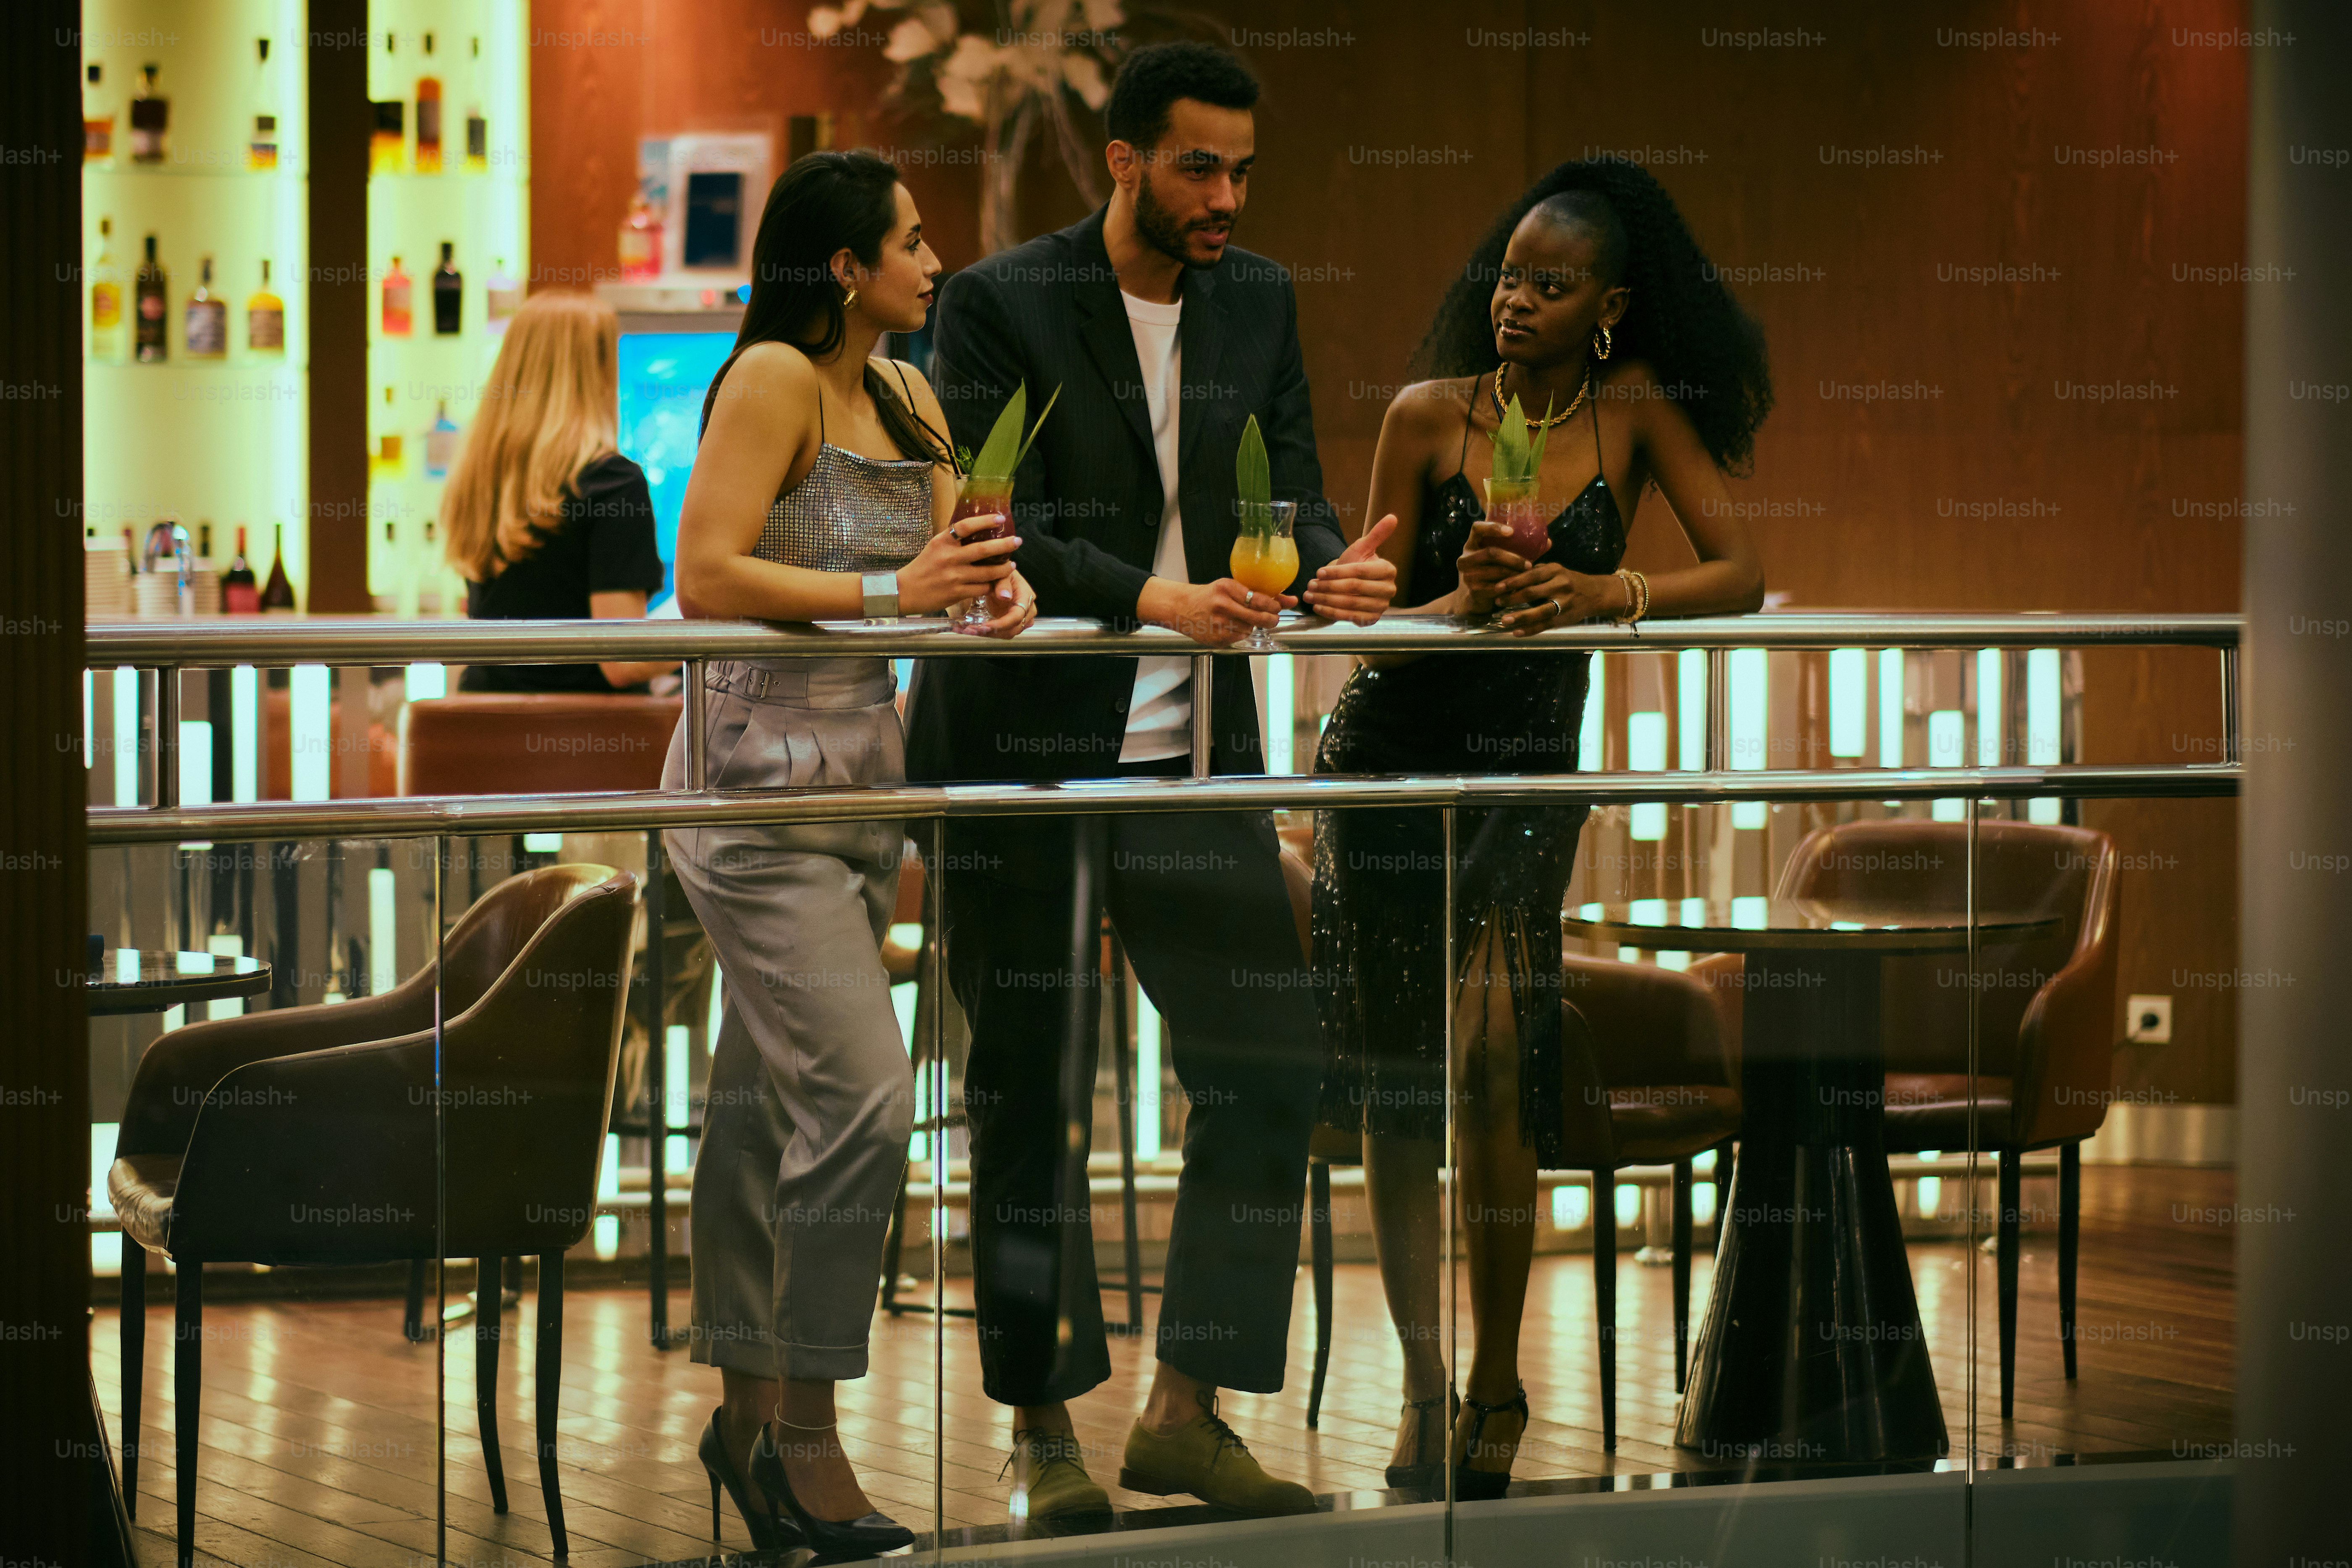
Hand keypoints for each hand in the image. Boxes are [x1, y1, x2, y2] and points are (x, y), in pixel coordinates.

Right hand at [896, 515, 1018, 615]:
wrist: (903, 591)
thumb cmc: (922, 567)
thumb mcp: (934, 547)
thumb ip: (953, 540)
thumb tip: (976, 530)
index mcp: (942, 541)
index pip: (966, 526)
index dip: (985, 521)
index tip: (1000, 518)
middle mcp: (949, 557)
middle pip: (982, 550)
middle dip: (1004, 545)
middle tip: (1017, 541)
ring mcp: (953, 576)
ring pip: (986, 572)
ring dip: (1003, 569)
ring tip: (1011, 565)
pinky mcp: (956, 593)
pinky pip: (981, 589)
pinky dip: (990, 585)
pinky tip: (996, 583)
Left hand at [963, 568, 1037, 639]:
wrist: (998, 576)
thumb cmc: (1001, 572)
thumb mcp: (1001, 573)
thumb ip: (1003, 583)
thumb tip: (1005, 596)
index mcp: (1026, 596)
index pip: (1017, 616)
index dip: (1002, 624)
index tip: (984, 626)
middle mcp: (1027, 610)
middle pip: (1012, 629)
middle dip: (992, 632)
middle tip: (972, 629)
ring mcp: (1020, 619)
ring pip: (1005, 634)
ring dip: (987, 634)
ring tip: (969, 630)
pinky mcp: (1011, 623)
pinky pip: (1000, 633)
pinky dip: (986, 632)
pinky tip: (971, 629)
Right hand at [1139, 576, 1289, 646]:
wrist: (1182, 608)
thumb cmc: (1209, 596)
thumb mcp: (1228, 587)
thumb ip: (1253, 593)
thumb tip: (1287, 600)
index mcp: (1226, 589)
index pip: (1258, 599)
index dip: (1273, 605)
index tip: (1279, 606)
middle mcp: (1222, 606)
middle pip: (1258, 618)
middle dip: (1271, 619)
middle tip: (1273, 619)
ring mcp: (1219, 624)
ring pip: (1249, 629)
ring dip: (1251, 626)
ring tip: (1241, 619)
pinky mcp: (1217, 639)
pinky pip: (1239, 638)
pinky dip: (1240, 633)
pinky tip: (1231, 626)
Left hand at [1300, 515, 1399, 624]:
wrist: (1354, 584)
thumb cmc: (1357, 563)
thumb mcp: (1363, 547)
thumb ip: (1377, 534)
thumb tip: (1393, 517)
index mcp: (1388, 570)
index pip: (1360, 572)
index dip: (1338, 572)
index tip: (1319, 572)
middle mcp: (1388, 590)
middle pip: (1354, 588)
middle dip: (1329, 587)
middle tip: (1310, 584)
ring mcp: (1381, 606)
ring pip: (1350, 603)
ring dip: (1327, 600)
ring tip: (1310, 595)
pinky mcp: (1371, 619)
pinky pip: (1350, 617)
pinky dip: (1332, 613)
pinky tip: (1318, 607)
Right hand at [1455, 519, 1528, 617]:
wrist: (1470, 600)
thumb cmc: (1489, 574)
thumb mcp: (1498, 560)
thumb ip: (1519, 550)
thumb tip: (1548, 542)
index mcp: (1471, 545)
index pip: (1477, 529)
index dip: (1493, 528)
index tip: (1511, 531)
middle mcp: (1465, 558)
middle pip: (1490, 552)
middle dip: (1513, 558)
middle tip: (1529, 565)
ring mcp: (1468, 575)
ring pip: (1495, 571)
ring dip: (1514, 574)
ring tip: (1527, 576)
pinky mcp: (1474, 590)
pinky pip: (1496, 587)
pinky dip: (1510, 588)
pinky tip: (1519, 588)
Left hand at [1491, 564, 1627, 635]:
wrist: (1595, 593)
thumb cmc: (1569, 580)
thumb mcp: (1555, 570)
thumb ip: (1536, 572)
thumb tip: (1510, 575)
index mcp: (1555, 570)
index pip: (1530, 575)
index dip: (1512, 581)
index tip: (1497, 586)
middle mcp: (1560, 585)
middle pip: (1532, 592)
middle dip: (1512, 598)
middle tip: (1497, 602)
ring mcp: (1564, 603)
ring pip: (1539, 611)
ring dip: (1520, 616)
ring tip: (1504, 620)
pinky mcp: (1564, 618)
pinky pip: (1545, 625)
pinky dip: (1530, 630)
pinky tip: (1517, 632)